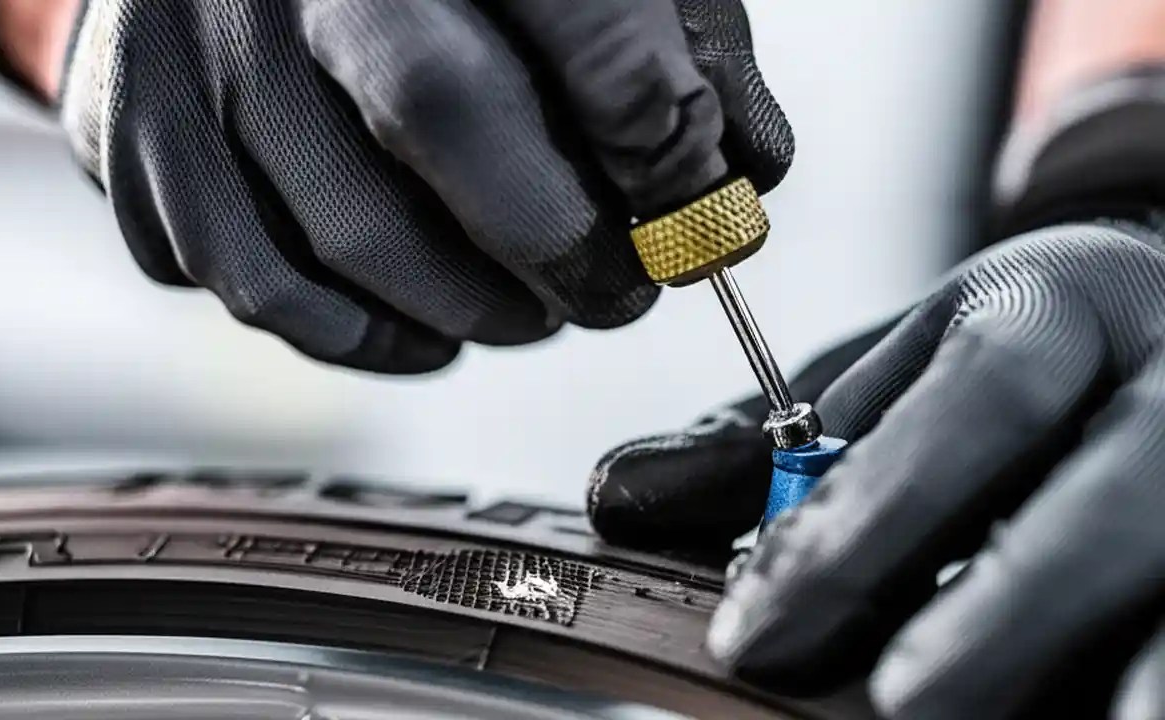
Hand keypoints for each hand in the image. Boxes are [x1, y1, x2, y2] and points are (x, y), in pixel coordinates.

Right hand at [46, 0, 791, 372]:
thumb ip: (664, 45)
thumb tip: (738, 178)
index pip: (584, 20)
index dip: (661, 142)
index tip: (694, 220)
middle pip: (444, 118)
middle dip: (557, 248)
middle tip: (613, 295)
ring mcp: (191, 48)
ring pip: (342, 238)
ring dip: (462, 315)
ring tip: (519, 315)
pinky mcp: (127, 136)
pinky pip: (247, 284)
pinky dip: (351, 337)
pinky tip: (410, 331)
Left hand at [590, 223, 1164, 717]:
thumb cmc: (1009, 357)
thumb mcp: (894, 367)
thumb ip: (771, 440)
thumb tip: (620, 493)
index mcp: (1062, 309)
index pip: (980, 400)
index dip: (871, 517)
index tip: (757, 631)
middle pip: (1108, 508)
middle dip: (1000, 623)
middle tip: (899, 706)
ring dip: (1103, 681)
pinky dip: (1128, 684)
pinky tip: (1074, 714)